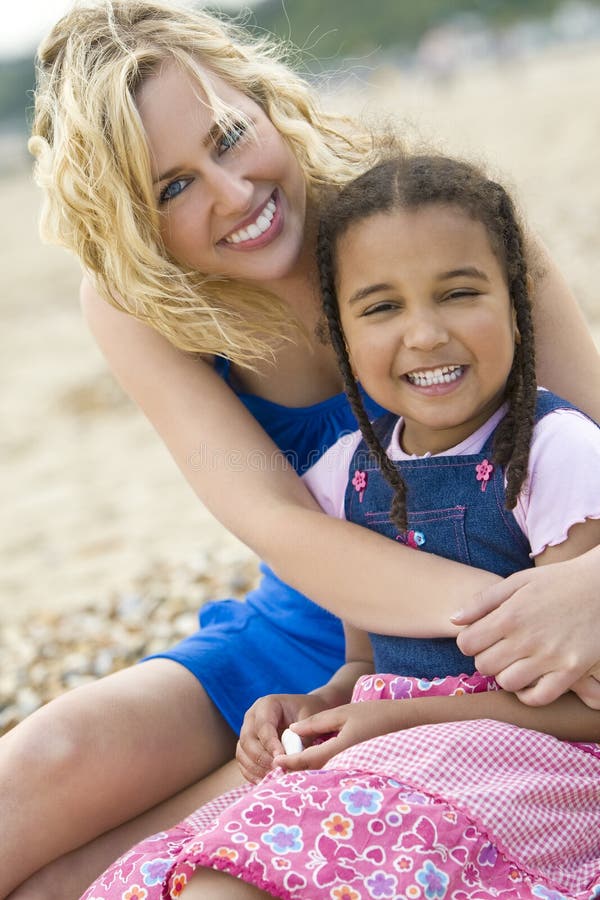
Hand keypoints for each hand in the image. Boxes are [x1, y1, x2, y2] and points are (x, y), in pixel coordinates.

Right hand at [236, 693, 328, 782]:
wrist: (307, 712)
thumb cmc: (310, 714)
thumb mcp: (311, 722)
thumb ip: (302, 739)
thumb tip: (293, 760)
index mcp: (267, 705)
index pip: (263, 726)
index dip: (270, 745)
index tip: (282, 760)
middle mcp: (252, 717)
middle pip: (247, 740)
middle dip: (262, 759)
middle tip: (279, 771)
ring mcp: (247, 731)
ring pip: (242, 753)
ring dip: (256, 769)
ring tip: (274, 779)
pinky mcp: (247, 747)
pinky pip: (243, 762)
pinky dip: (252, 774)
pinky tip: (266, 782)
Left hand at [273, 700, 410, 771]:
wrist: (405, 724)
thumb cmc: (374, 714)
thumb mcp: (343, 713)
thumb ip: (317, 722)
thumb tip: (293, 729)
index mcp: (339, 750)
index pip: (307, 760)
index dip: (289, 762)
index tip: (274, 762)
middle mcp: (344, 765)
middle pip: (312, 772)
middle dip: (295, 771)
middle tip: (276, 768)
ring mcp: (352, 770)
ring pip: (323, 774)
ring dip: (306, 772)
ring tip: (289, 768)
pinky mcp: (357, 770)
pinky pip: (334, 773)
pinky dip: (320, 770)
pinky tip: (312, 764)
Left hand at [453, 550, 599, 706]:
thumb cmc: (558, 580)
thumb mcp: (518, 581)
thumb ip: (483, 601)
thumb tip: (454, 620)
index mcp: (510, 615)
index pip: (467, 644)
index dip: (469, 641)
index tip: (480, 637)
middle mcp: (527, 639)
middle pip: (484, 665)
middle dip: (486, 657)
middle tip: (499, 649)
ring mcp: (550, 658)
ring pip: (507, 683)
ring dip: (506, 675)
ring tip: (515, 662)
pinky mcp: (571, 671)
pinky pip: (539, 698)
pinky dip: (529, 694)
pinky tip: (531, 679)